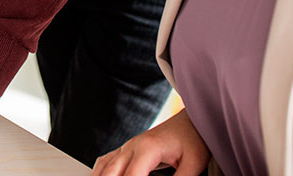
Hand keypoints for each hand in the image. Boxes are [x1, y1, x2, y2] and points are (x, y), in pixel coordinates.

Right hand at [92, 109, 209, 175]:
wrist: (190, 122)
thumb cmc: (193, 140)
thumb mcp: (193, 164)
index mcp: (148, 148)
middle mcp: (132, 146)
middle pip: (112, 173)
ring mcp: (127, 146)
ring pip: (104, 167)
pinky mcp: (127, 148)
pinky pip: (106, 161)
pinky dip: (99, 172)